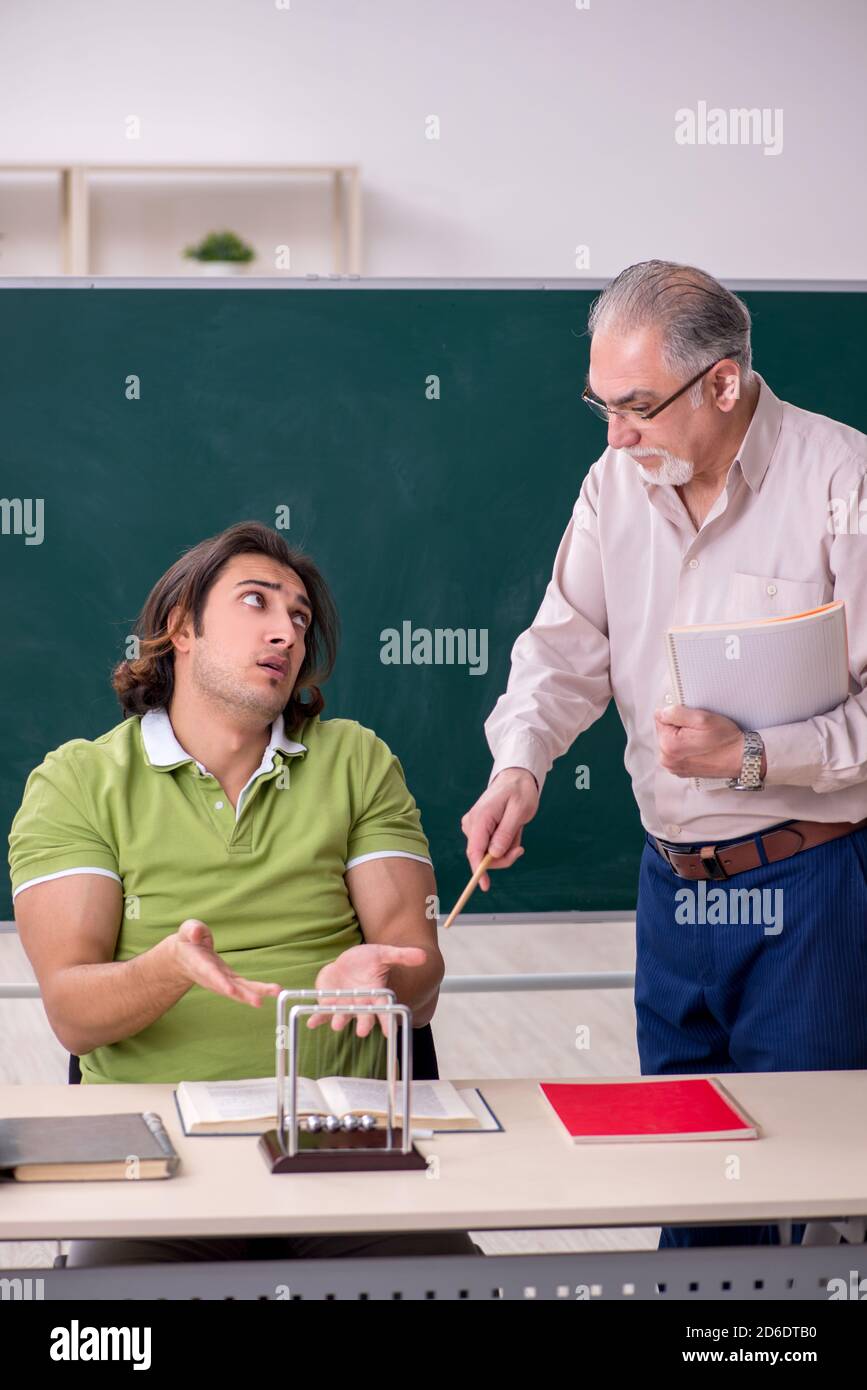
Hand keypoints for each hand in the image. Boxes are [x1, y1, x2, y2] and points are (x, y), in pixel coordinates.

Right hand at [170, 918, 282, 1007]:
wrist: (183, 958)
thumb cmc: (187, 942)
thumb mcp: (186, 931)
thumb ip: (192, 930)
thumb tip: (195, 933)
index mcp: (200, 964)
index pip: (210, 974)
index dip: (220, 982)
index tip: (230, 989)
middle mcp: (212, 977)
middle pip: (229, 988)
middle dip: (244, 995)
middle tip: (258, 1001)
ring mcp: (222, 980)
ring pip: (240, 989)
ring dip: (258, 992)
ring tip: (276, 991)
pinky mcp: (231, 980)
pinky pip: (246, 986)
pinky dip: (259, 989)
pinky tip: (274, 990)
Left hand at [306, 943, 426, 1037]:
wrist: (348, 963)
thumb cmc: (368, 960)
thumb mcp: (384, 953)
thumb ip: (402, 956)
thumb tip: (424, 956)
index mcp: (376, 993)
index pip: (384, 1008)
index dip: (387, 1020)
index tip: (390, 1031)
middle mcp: (361, 1003)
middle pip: (364, 1015)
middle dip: (363, 1023)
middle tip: (362, 1031)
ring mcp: (345, 1004)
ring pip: (343, 1015)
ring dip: (339, 1020)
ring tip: (337, 1025)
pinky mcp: (329, 1002)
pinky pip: (323, 1012)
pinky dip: (317, 1017)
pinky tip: (312, 1022)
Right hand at [460, 766, 538, 891]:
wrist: (516, 778)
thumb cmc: (519, 791)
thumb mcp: (518, 812)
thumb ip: (505, 833)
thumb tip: (493, 854)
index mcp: (480, 819)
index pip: (475, 851)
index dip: (478, 870)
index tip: (484, 886)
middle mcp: (472, 824)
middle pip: (483, 856)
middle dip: (503, 857)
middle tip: (520, 848)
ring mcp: (474, 826)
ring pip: (488, 853)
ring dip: (505, 848)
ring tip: (516, 829)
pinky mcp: (479, 829)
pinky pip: (491, 846)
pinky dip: (504, 843)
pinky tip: (511, 829)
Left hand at [654, 706, 766, 779]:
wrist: (742, 758)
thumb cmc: (725, 739)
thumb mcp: (701, 718)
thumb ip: (675, 712)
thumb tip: (660, 712)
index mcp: (668, 746)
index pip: (661, 717)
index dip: (678, 715)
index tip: (693, 720)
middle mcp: (667, 760)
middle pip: (665, 730)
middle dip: (679, 726)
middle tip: (700, 730)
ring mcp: (674, 767)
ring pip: (671, 740)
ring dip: (683, 737)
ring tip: (702, 739)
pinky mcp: (681, 770)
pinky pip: (678, 752)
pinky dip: (687, 747)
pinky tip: (701, 747)